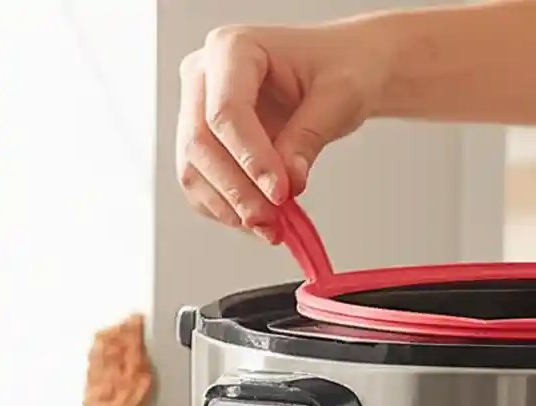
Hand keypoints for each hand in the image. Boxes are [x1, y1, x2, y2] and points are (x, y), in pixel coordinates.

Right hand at [176, 21, 392, 238]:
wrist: (342, 69)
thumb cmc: (340, 67)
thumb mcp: (339, 97)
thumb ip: (308, 137)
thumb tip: (287, 181)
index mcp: (232, 48)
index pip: (225, 110)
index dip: (251, 158)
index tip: (281, 192)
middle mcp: (204, 76)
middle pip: (200, 142)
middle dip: (236, 190)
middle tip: (272, 221)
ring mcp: (198, 109)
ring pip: (193, 168)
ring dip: (229, 206)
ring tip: (271, 227)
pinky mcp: (205, 141)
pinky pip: (201, 183)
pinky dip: (227, 209)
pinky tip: (259, 221)